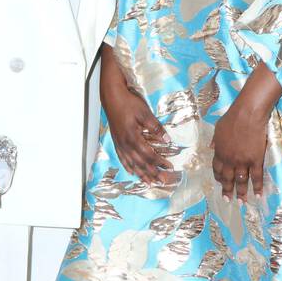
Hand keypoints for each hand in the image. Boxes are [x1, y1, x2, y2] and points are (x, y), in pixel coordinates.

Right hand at [100, 46, 173, 183]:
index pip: (149, 155)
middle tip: (162, 182)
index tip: (170, 167)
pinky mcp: (116, 142)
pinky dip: (128, 167)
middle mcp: (126, 144)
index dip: (159, 162)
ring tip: (150, 183)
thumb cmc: (129, 103)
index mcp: (133, 138)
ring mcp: (120, 144)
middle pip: (140, 163)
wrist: (112, 98)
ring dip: (141, 174)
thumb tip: (167, 140)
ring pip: (131, 164)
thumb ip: (156, 128)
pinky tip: (133, 172)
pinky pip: (122, 159)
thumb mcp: (145, 113)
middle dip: (152, 173)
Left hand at [211, 63, 281, 202]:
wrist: (247, 114)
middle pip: (227, 178)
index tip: (220, 183)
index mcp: (219, 152)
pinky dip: (257, 187)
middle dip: (227, 190)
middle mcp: (229, 160)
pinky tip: (258, 195)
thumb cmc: (232, 117)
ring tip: (242, 203)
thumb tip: (210, 147)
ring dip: (241, 193)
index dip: (219, 178)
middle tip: (228, 200)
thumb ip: (214, 140)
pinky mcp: (255, 160)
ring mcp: (242, 161)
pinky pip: (257, 177)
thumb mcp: (218, 128)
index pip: (217, 169)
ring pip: (241, 181)